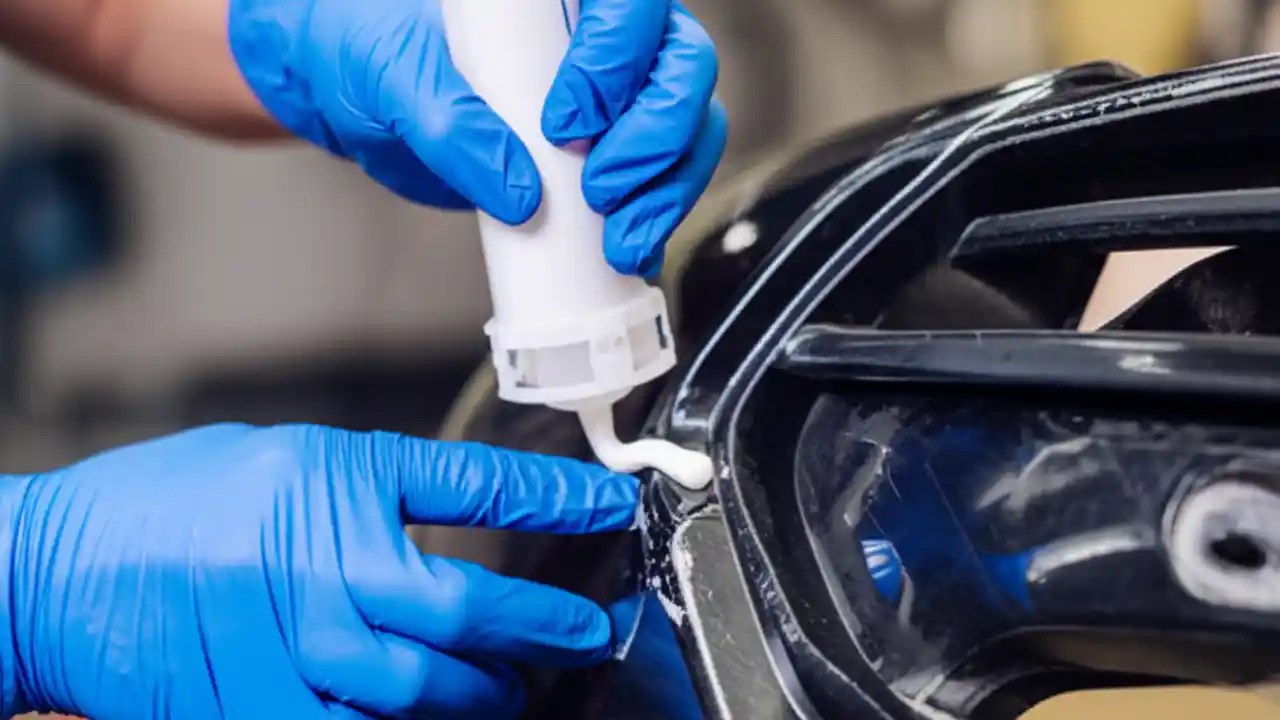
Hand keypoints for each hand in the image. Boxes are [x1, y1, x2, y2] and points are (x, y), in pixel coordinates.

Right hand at [0, 424, 638, 718]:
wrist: (60, 569)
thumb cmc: (173, 504)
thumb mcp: (289, 460)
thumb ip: (377, 489)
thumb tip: (465, 512)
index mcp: (336, 485)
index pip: (478, 486)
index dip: (558, 497)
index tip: (611, 506)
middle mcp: (323, 568)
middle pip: (470, 612)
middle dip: (547, 630)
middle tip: (587, 634)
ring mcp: (292, 650)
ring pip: (427, 693)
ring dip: (487, 696)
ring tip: (511, 688)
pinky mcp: (258, 711)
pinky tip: (429, 717)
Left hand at [229, 0, 725, 275]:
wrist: (349, 99)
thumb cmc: (362, 53)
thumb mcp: (390, 79)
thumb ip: (450, 125)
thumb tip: (518, 191)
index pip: (633, 3)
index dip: (617, 61)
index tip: (562, 121)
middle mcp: (598, 36)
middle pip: (682, 69)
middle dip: (655, 138)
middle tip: (599, 189)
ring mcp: (609, 97)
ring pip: (688, 127)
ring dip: (666, 189)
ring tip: (619, 240)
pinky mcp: (603, 155)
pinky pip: (663, 180)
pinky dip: (656, 219)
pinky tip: (627, 252)